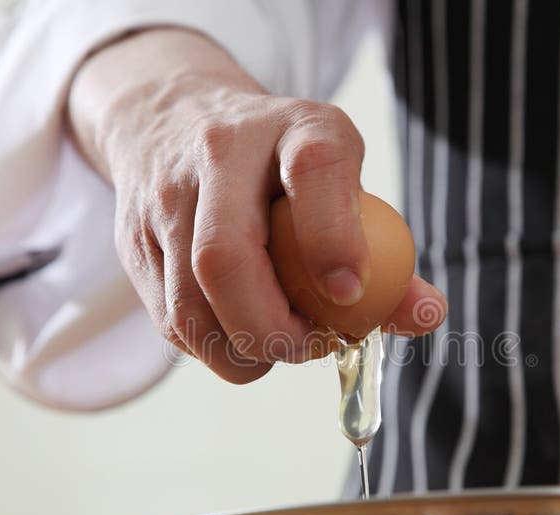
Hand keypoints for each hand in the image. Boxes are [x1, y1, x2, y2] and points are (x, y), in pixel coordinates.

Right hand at [68, 28, 444, 382]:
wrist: (172, 119)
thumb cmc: (276, 163)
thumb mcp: (337, 178)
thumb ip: (384, 250)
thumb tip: (426, 314)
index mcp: (293, 127)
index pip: (314, 168)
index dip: (333, 238)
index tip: (351, 295)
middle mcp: (220, 152)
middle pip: (224, 257)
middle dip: (271, 328)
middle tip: (310, 346)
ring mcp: (165, 197)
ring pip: (188, 305)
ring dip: (242, 350)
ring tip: (278, 344)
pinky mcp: (133, 240)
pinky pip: (170, 321)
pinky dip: (213, 347)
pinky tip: (240, 335)